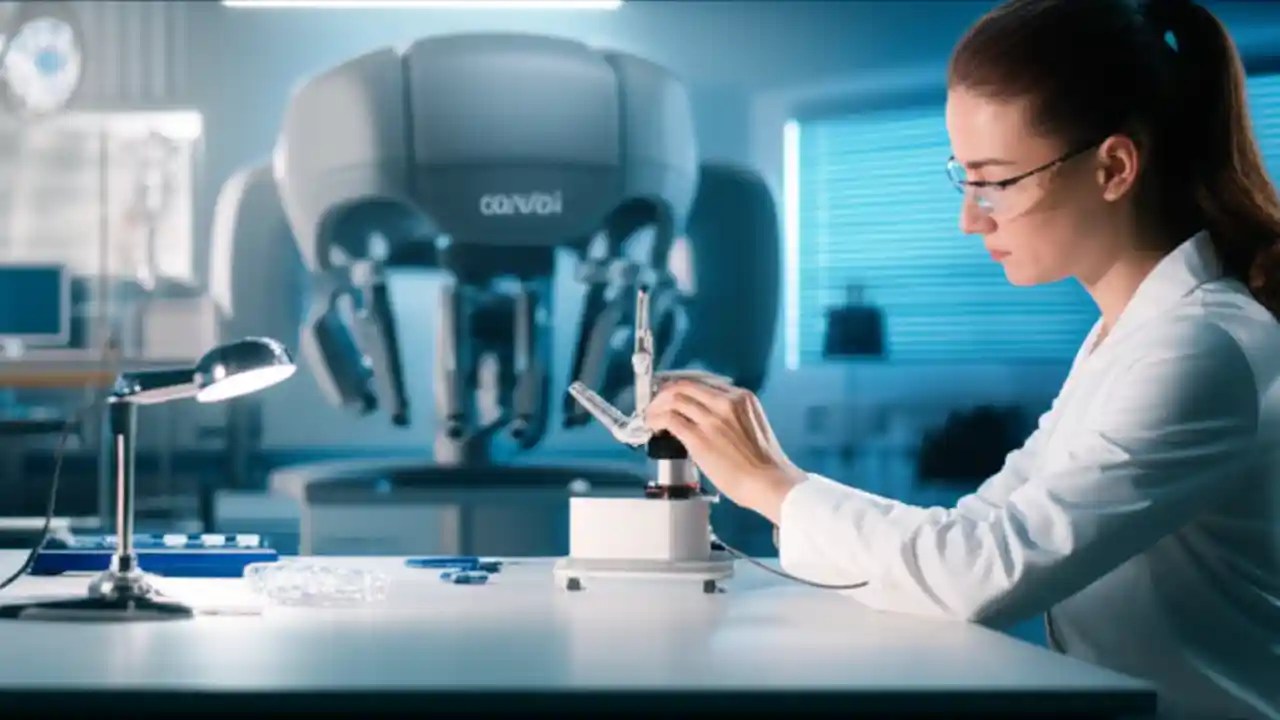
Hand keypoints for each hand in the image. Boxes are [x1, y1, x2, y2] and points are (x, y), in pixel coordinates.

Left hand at [644, 379, 806, 523]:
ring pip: (673, 399)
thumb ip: (731, 416)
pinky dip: (656, 420)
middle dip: (664, 393)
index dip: (682, 388)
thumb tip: (706, 420)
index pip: (703, 383)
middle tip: (656, 404)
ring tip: (651, 417)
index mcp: (742, 397)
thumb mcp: (752, 425)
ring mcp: (711, 419)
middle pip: (684, 386)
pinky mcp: (698, 437)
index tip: (672, 395)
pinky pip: (669, 419)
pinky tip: (653, 426)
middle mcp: (726, 402)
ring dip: (656, 407)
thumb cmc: (765, 463)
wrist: (771, 482)